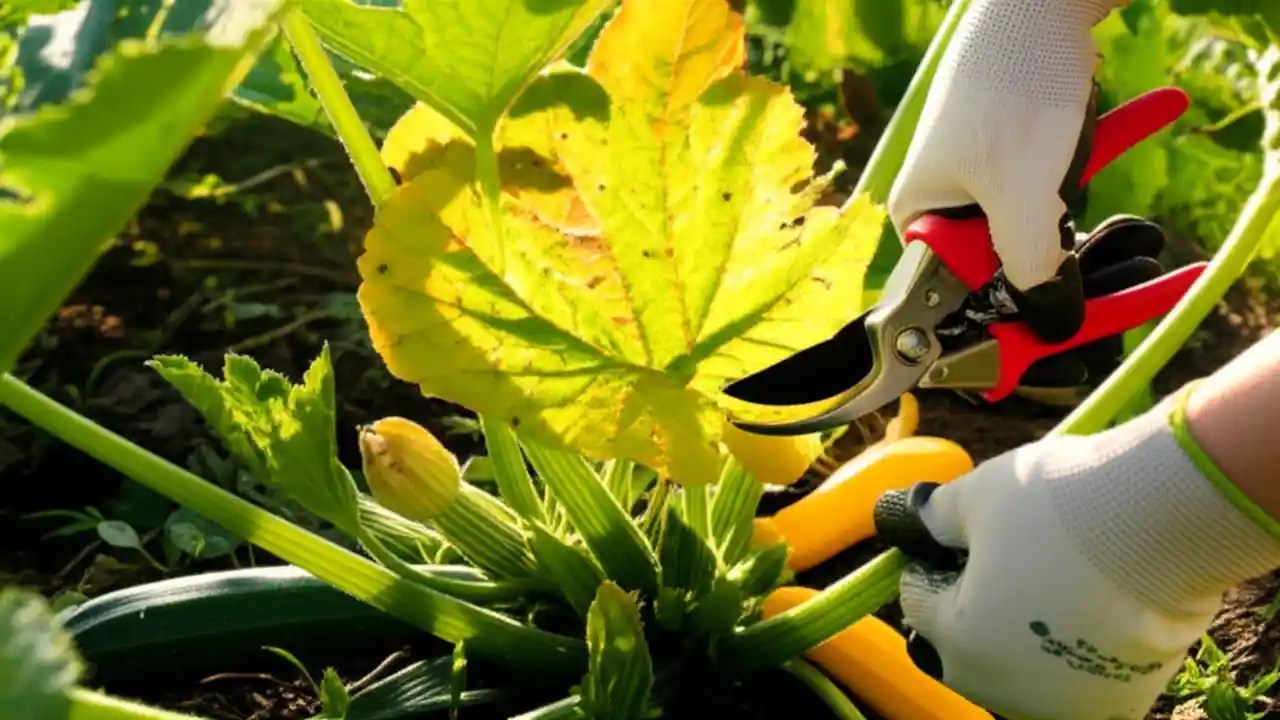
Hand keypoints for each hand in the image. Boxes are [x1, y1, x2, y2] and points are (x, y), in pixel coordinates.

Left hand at [872, 390, 1279, 719]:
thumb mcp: (975, 494)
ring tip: (1044, 577)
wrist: (1167, 516)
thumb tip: (907, 520)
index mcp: (956, 639)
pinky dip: (1070, 652)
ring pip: (1016, 670)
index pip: (918, 604)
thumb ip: (930, 517)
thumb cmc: (1060, 501)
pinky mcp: (1118, 703)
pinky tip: (1086, 606)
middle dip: (965, 607)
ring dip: (1016, 635)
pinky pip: (1074, 681)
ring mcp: (1062, 701)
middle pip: (961, 647)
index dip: (930, 565)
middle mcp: (1002, 686)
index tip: (955, 540)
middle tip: (998, 558)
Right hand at [889, 0, 1124, 342]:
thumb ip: (1031, 269)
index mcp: (923, 220)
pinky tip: (1164, 108)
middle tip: (1131, 289)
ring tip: (1149, 246)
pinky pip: (1065, 172)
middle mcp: (947, 202)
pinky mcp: (1024, 140)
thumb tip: (1052, 326)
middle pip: (1010, 269)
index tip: (1067, 347)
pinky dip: (1111, 149)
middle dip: (1075, 278)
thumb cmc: (1012, 96)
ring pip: (1045, 227)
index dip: (1011, 326)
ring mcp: (987, 171)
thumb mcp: (1021, 197)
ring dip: (1099, 232)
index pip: (960, 297)